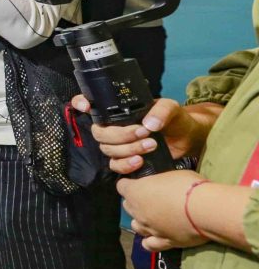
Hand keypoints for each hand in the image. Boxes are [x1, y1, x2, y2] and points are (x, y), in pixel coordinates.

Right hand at [78, 96, 207, 174]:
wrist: (187, 139)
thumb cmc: (176, 119)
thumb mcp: (171, 108)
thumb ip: (161, 111)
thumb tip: (148, 124)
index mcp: (119, 111)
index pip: (90, 103)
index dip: (80, 103)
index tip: (86, 106)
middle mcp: (114, 127)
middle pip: (99, 133)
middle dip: (120, 135)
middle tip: (144, 133)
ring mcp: (119, 144)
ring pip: (108, 149)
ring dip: (128, 149)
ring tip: (151, 145)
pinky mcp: (126, 160)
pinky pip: (115, 165)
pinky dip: (125, 164)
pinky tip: (140, 161)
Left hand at [117, 170, 206, 250]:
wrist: (206, 210)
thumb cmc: (188, 186)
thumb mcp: (171, 174)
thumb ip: (160, 181)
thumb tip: (161, 184)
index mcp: (136, 191)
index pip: (122, 186)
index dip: (130, 184)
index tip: (139, 182)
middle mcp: (138, 212)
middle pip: (128, 206)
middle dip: (136, 201)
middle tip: (151, 197)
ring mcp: (149, 228)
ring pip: (136, 226)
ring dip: (141, 221)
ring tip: (153, 217)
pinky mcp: (164, 242)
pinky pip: (150, 245)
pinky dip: (150, 240)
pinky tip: (156, 236)